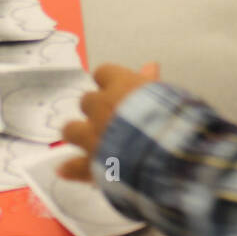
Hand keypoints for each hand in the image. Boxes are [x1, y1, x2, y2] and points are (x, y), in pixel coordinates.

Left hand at [58, 62, 159, 181]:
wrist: (164, 152)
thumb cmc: (171, 119)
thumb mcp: (167, 95)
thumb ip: (153, 82)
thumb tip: (151, 65)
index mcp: (121, 86)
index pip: (104, 73)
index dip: (110, 82)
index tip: (118, 89)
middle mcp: (101, 108)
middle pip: (87, 101)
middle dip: (96, 109)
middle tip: (110, 118)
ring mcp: (93, 136)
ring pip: (71, 129)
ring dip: (78, 133)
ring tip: (87, 139)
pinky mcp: (92, 163)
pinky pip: (74, 165)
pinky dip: (71, 168)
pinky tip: (64, 170)